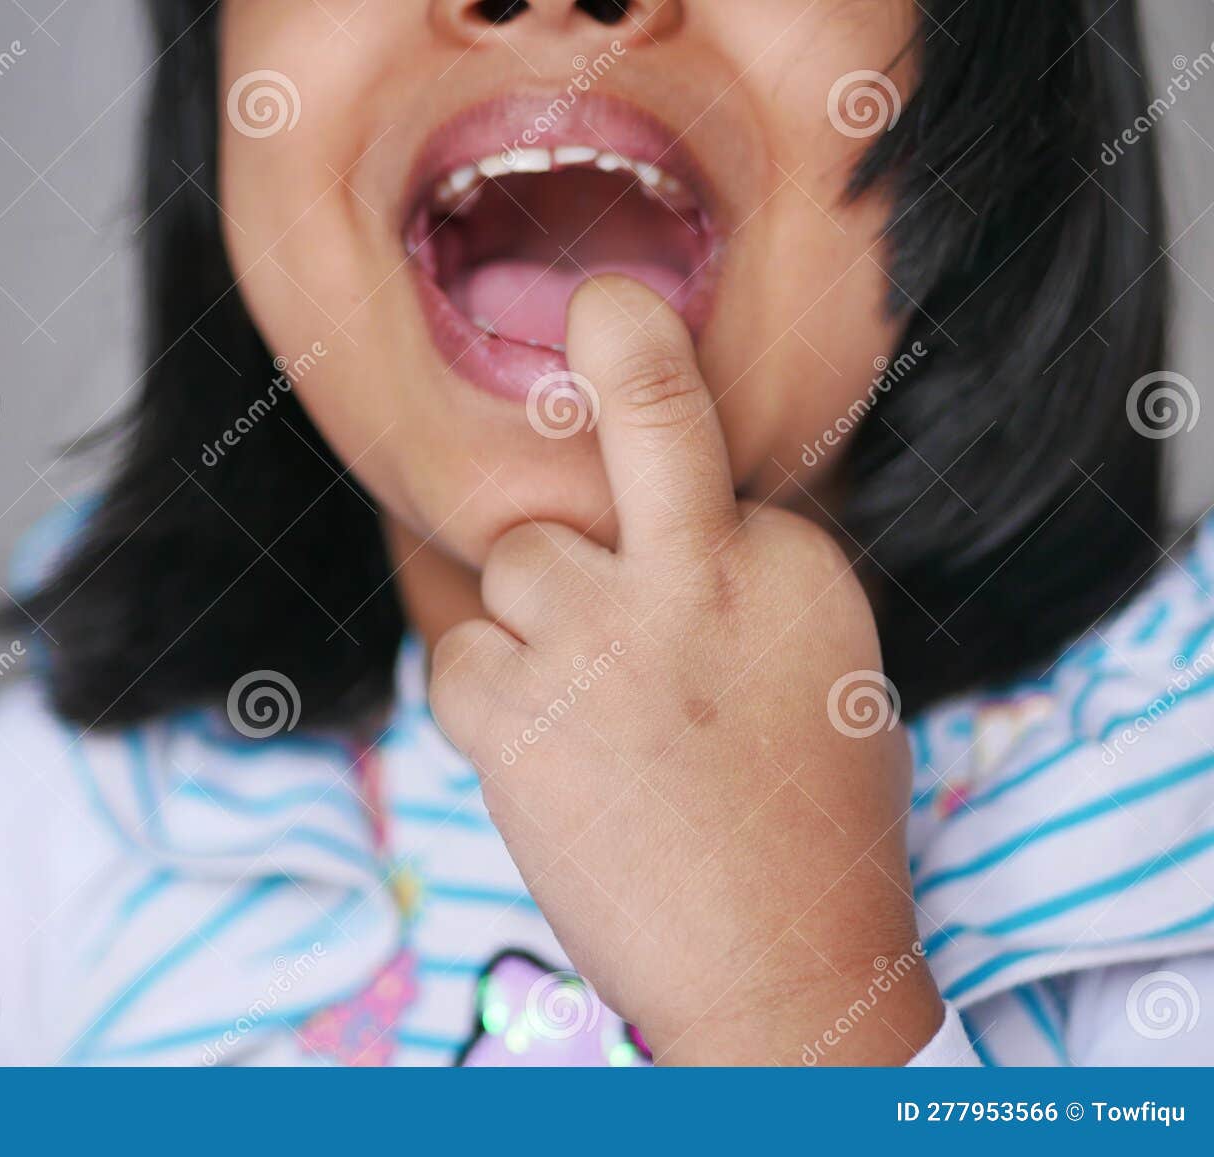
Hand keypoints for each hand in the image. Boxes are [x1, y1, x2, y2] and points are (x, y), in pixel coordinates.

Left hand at [428, 276, 943, 1064]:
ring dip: (533, 620)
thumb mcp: (822, 669)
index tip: (620, 331)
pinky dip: (486, 697)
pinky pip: (458, 655)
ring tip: (586, 709)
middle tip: (603, 310)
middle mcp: (695, 577)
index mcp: (785, 562)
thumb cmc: (809, 821)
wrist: (777, 966)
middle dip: (620, 345)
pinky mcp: (514, 714)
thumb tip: (677, 514)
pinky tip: (545, 753)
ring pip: (514, 560)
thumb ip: (745, 577)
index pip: (697, 471)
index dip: (656, 466)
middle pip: (638, 424)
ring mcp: (597, 639)